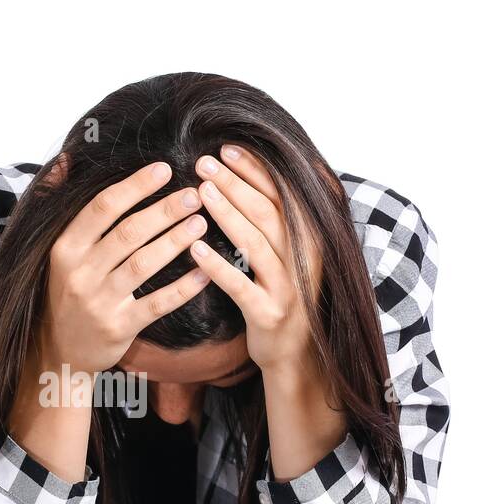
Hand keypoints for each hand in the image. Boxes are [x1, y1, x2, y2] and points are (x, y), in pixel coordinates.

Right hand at [37, 160, 210, 375]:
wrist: (59, 351)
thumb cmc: (66, 293)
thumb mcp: (57, 253)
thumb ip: (67, 209)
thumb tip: (65, 159)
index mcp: (66, 249)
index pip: (102, 208)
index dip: (134, 186)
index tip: (163, 169)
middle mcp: (80, 273)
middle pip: (128, 233)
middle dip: (164, 211)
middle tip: (194, 195)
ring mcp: (100, 302)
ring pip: (143, 264)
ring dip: (175, 241)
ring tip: (201, 223)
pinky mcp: (119, 327)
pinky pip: (157, 304)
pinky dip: (183, 287)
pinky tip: (205, 271)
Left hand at [188, 145, 320, 377]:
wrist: (295, 355)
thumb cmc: (283, 296)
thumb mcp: (290, 255)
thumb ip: (276, 221)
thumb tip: (256, 177)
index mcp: (308, 239)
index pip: (281, 194)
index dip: (254, 170)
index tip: (226, 149)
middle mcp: (303, 259)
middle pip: (266, 212)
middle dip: (234, 183)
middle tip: (203, 163)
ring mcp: (288, 287)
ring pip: (255, 243)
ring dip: (226, 214)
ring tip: (200, 192)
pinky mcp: (268, 313)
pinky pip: (240, 285)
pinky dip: (217, 266)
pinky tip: (195, 249)